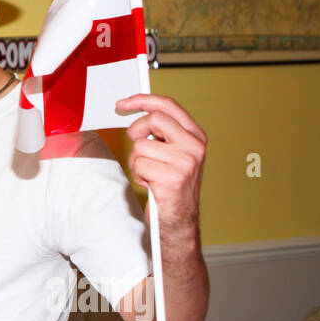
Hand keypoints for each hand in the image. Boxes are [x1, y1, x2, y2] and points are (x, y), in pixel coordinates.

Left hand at [116, 94, 206, 246]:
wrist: (178, 220)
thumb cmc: (171, 185)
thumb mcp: (173, 153)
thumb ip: (163, 132)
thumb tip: (138, 109)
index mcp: (196, 136)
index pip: (168, 106)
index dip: (142, 100)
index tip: (123, 103)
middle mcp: (194, 147)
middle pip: (153, 119)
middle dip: (136, 132)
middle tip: (139, 148)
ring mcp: (185, 162)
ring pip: (141, 146)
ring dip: (137, 161)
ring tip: (150, 174)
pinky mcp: (173, 178)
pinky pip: (139, 165)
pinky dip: (138, 175)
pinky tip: (151, 184)